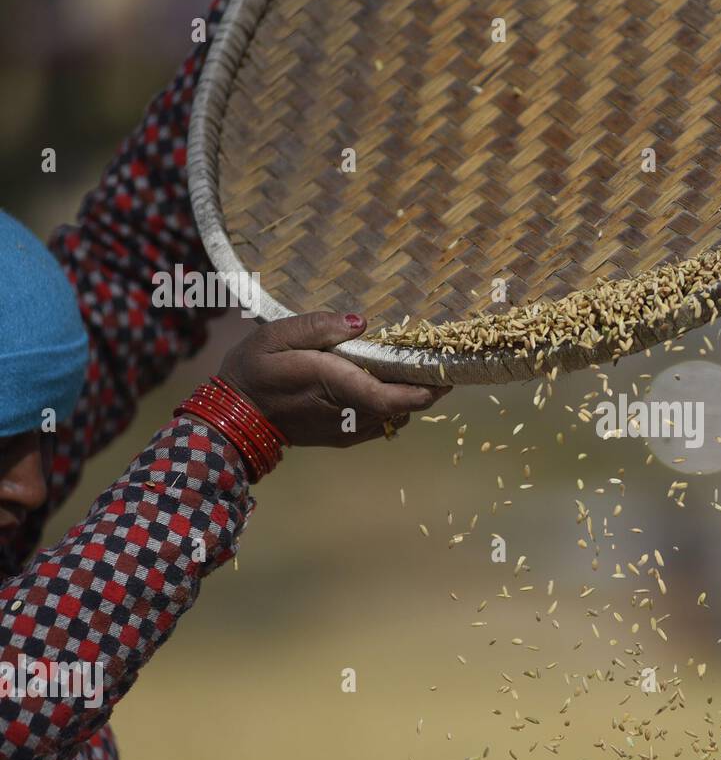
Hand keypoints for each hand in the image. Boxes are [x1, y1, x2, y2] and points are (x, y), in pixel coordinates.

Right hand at [216, 312, 446, 446]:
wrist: (233, 418)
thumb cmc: (253, 371)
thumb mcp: (275, 336)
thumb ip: (319, 327)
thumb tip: (362, 322)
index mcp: (335, 385)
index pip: (392, 397)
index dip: (425, 389)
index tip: (448, 375)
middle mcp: (348, 414)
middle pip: (403, 407)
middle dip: (426, 388)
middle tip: (445, 366)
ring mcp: (347, 430)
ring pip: (395, 416)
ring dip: (411, 397)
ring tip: (420, 371)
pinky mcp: (343, 436)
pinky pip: (381, 423)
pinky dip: (394, 406)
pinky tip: (392, 386)